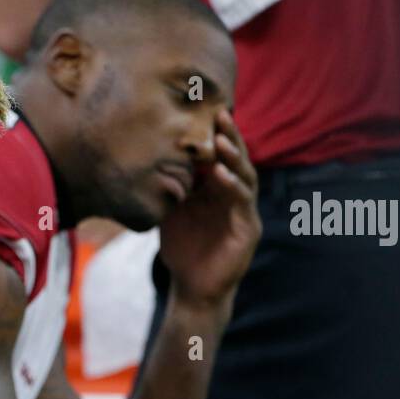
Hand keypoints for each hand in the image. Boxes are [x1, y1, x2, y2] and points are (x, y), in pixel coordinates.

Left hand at [158, 110, 261, 311]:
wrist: (192, 287)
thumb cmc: (182, 249)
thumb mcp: (171, 211)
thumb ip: (170, 187)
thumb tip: (151, 158)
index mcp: (218, 189)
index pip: (220, 155)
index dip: (215, 135)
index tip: (204, 111)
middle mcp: (234, 195)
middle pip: (236, 159)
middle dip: (229, 136)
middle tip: (220, 113)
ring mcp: (244, 211)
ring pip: (244, 176)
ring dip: (233, 157)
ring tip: (220, 140)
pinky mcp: (249, 228)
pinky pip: (242, 201)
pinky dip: (231, 185)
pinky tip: (219, 173)